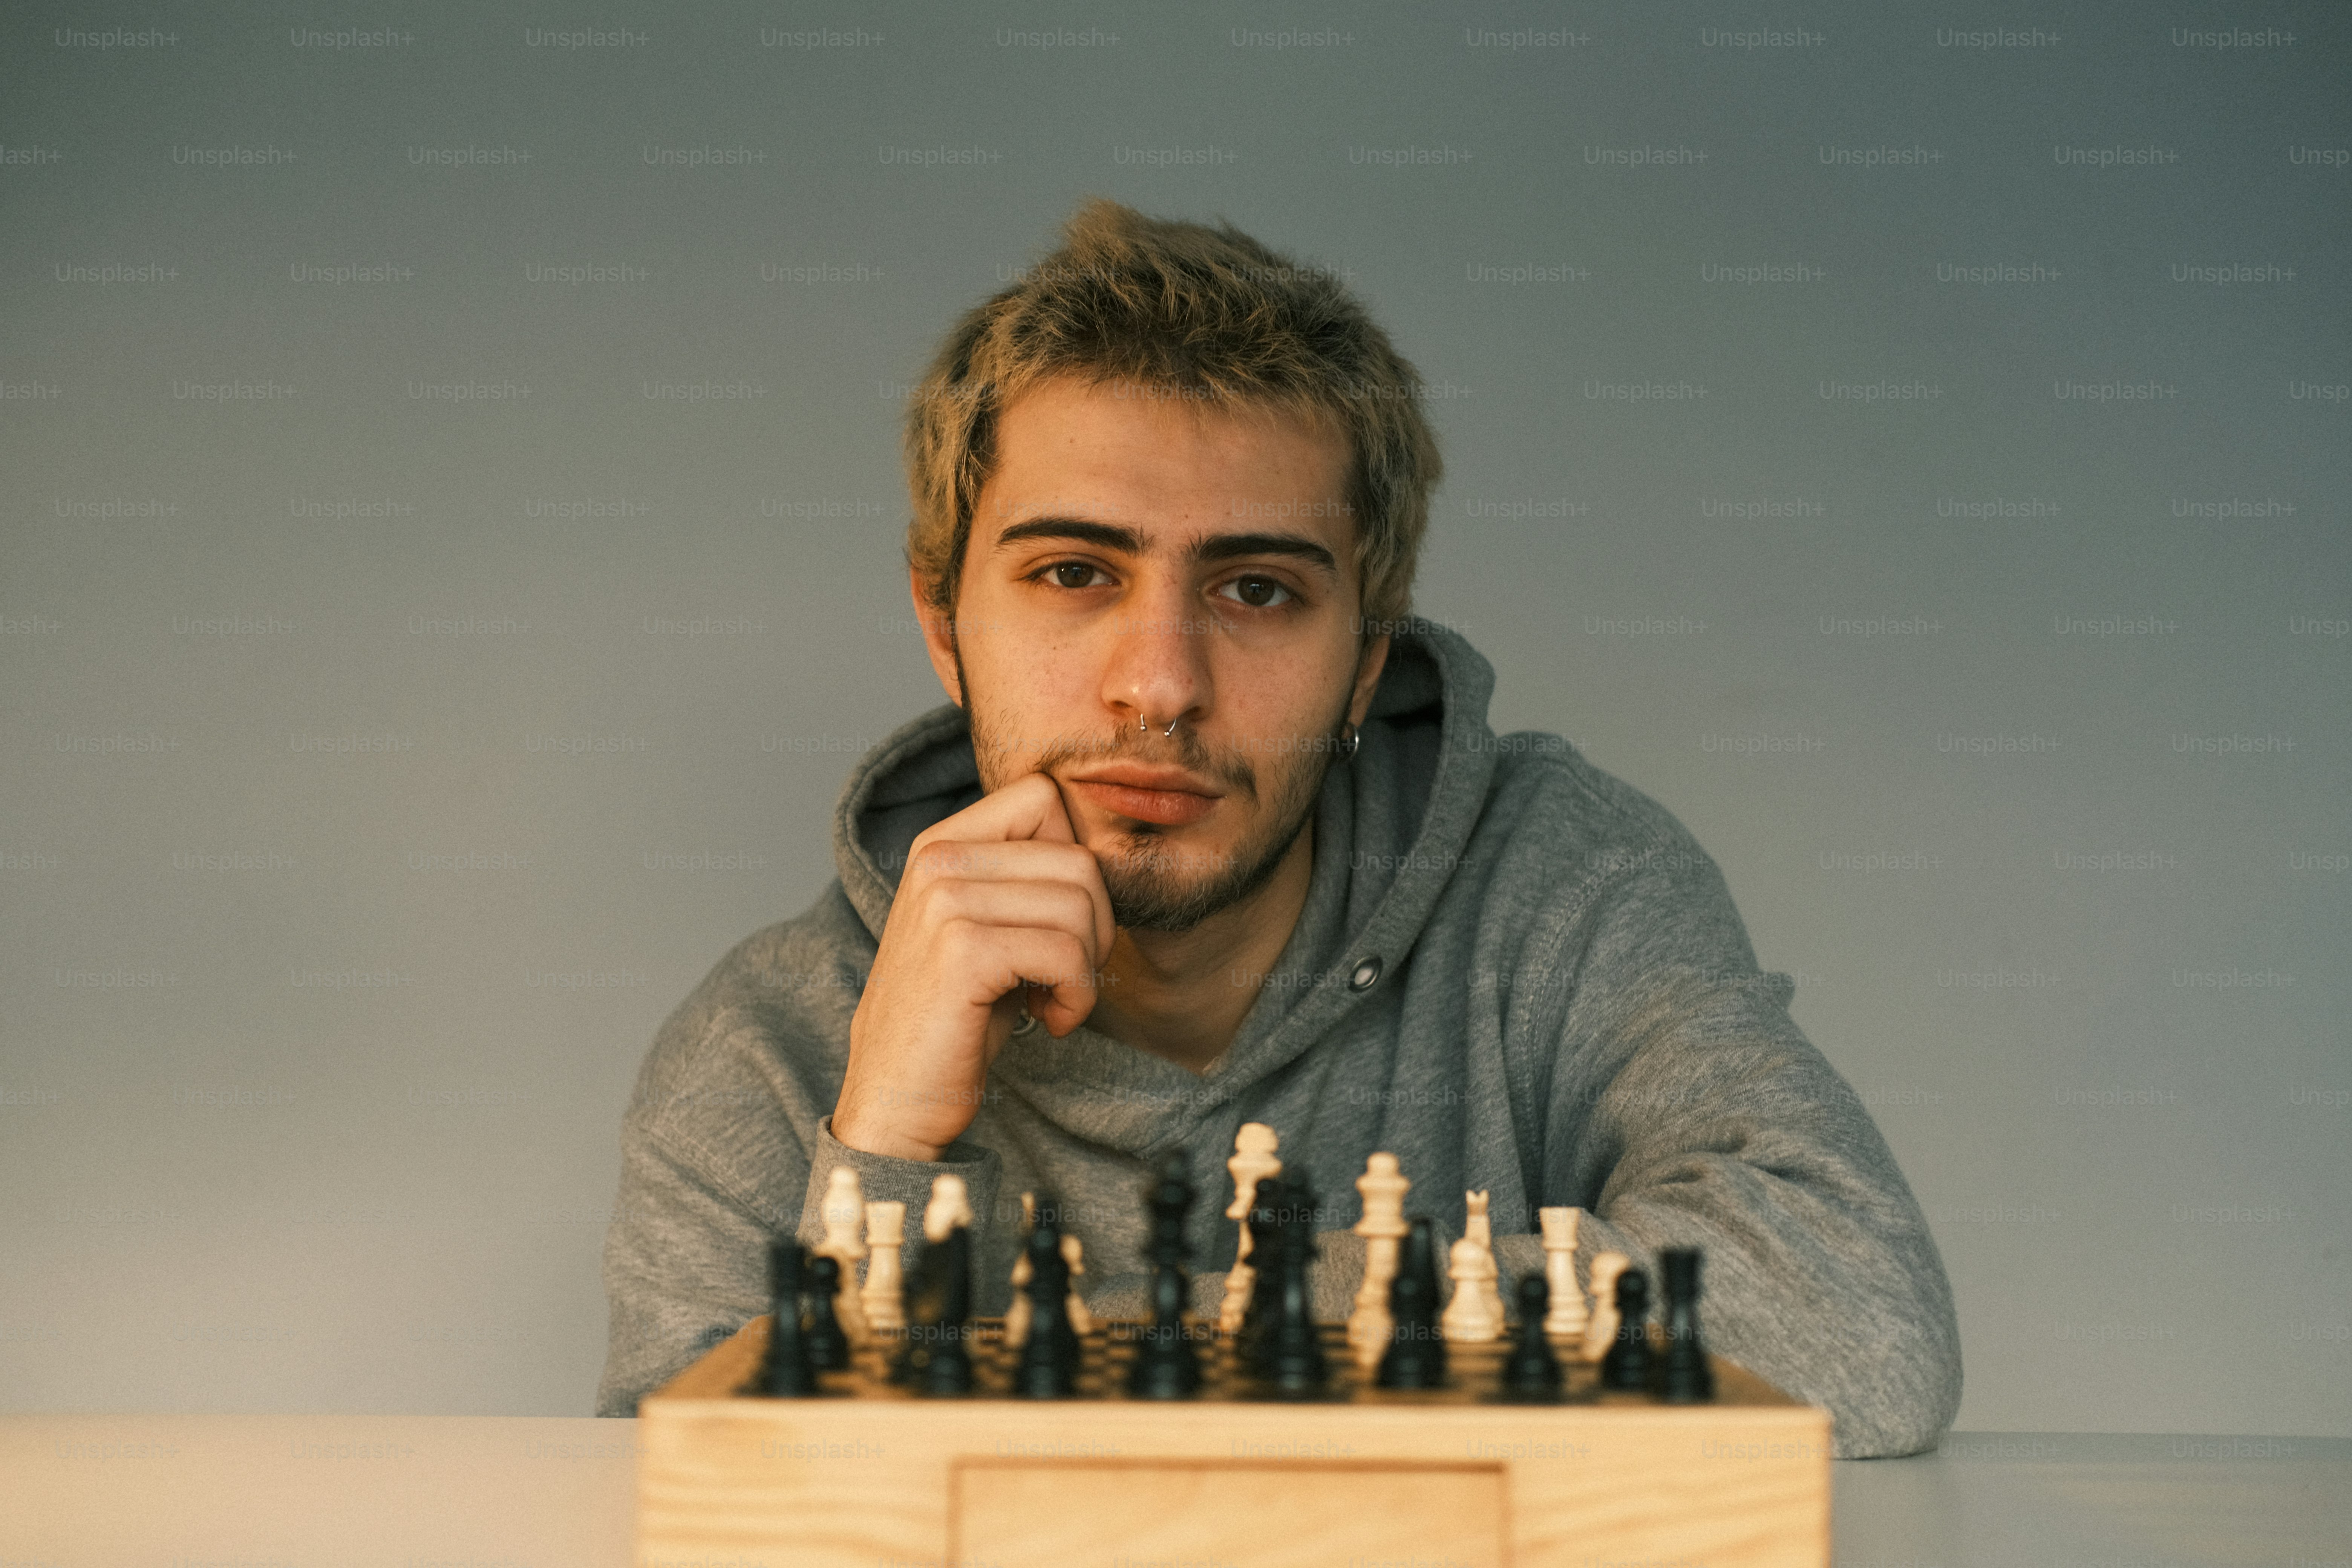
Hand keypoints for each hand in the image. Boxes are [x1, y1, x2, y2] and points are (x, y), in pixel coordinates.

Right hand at [832, 772, 1114, 1161]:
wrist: (897, 1098)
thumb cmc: (957, 1017)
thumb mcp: (988, 930)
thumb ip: (1026, 881)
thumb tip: (1098, 855)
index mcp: (941, 843)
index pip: (1043, 798)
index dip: (1073, 865)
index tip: (1055, 923)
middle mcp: (937, 859)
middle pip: (1077, 860)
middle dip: (1095, 927)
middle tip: (1064, 975)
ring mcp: (946, 901)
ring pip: (1079, 906)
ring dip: (1086, 968)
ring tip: (1052, 1000)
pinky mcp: (964, 951)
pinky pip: (1067, 953)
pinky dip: (1077, 997)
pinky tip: (1048, 1021)